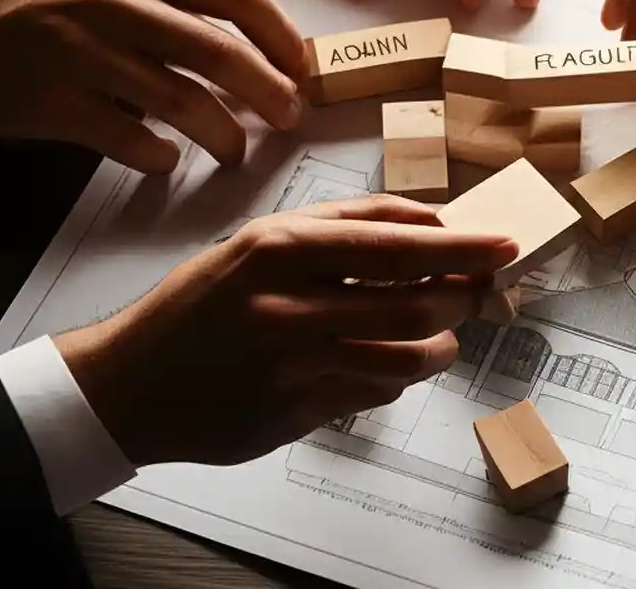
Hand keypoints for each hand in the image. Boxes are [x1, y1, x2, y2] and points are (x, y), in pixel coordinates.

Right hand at [0, 0, 306, 173]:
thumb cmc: (43, 4)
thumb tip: (266, 47)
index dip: (284, 41)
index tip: (303, 72)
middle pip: (225, 55)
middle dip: (272, 96)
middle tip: (289, 119)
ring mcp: (82, 52)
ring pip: (187, 104)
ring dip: (225, 137)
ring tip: (233, 151)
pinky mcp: (55, 103)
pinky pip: (135, 142)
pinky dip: (161, 158)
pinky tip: (166, 159)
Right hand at [53, 195, 517, 465]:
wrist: (130, 382)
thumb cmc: (205, 301)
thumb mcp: (260, 239)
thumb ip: (346, 223)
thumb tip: (434, 222)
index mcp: (279, 248)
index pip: (396, 246)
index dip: (462, 249)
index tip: (505, 245)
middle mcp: (287, 307)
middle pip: (416, 306)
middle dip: (465, 298)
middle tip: (480, 292)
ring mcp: (292, 367)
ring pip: (408, 360)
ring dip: (442, 347)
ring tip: (442, 335)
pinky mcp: (296, 415)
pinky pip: (377, 395)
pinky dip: (397, 378)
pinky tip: (382, 363)